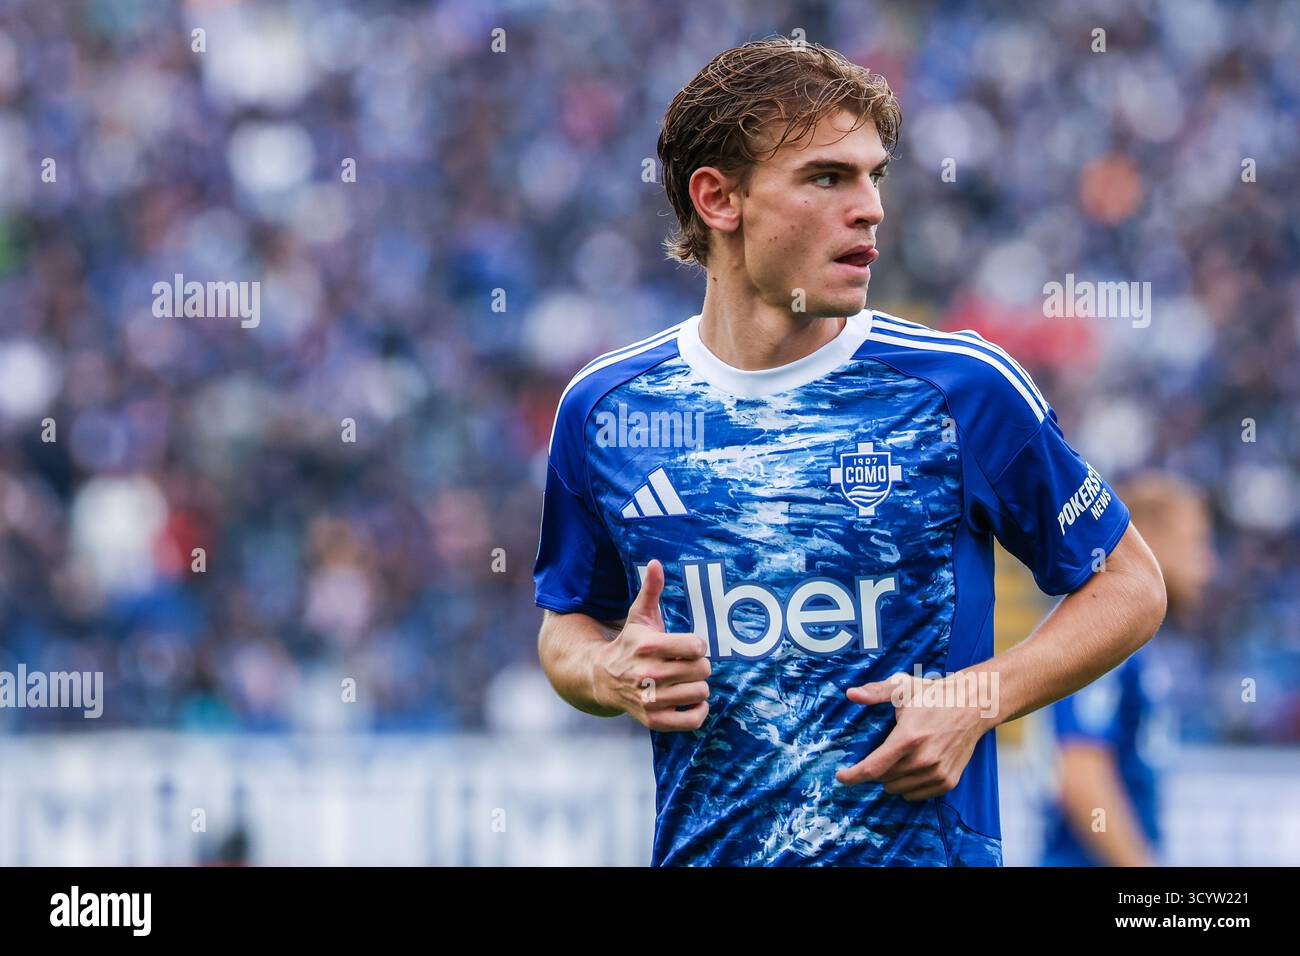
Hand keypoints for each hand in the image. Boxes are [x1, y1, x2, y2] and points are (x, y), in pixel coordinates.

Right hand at [591, 559, 710, 730]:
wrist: (602, 678)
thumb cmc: (629, 644)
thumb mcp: (638, 616)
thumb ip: (651, 590)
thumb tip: (656, 563)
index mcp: (647, 646)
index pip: (696, 646)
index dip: (697, 645)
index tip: (688, 647)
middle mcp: (647, 674)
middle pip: (701, 670)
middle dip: (698, 666)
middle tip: (686, 665)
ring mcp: (650, 700)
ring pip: (700, 693)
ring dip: (698, 687)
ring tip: (686, 682)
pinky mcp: (653, 720)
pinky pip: (692, 720)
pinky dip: (698, 711)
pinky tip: (690, 701)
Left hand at [835, 671, 991, 800]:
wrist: (973, 706)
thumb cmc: (935, 696)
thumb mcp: (903, 688)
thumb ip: (875, 692)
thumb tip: (851, 694)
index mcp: (908, 738)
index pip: (873, 768)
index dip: (853, 776)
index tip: (841, 776)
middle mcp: (923, 759)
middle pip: (884, 780)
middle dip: (876, 770)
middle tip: (884, 752)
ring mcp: (937, 773)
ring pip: (899, 790)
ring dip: (893, 779)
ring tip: (901, 757)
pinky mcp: (948, 781)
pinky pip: (917, 795)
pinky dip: (910, 786)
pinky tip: (914, 767)